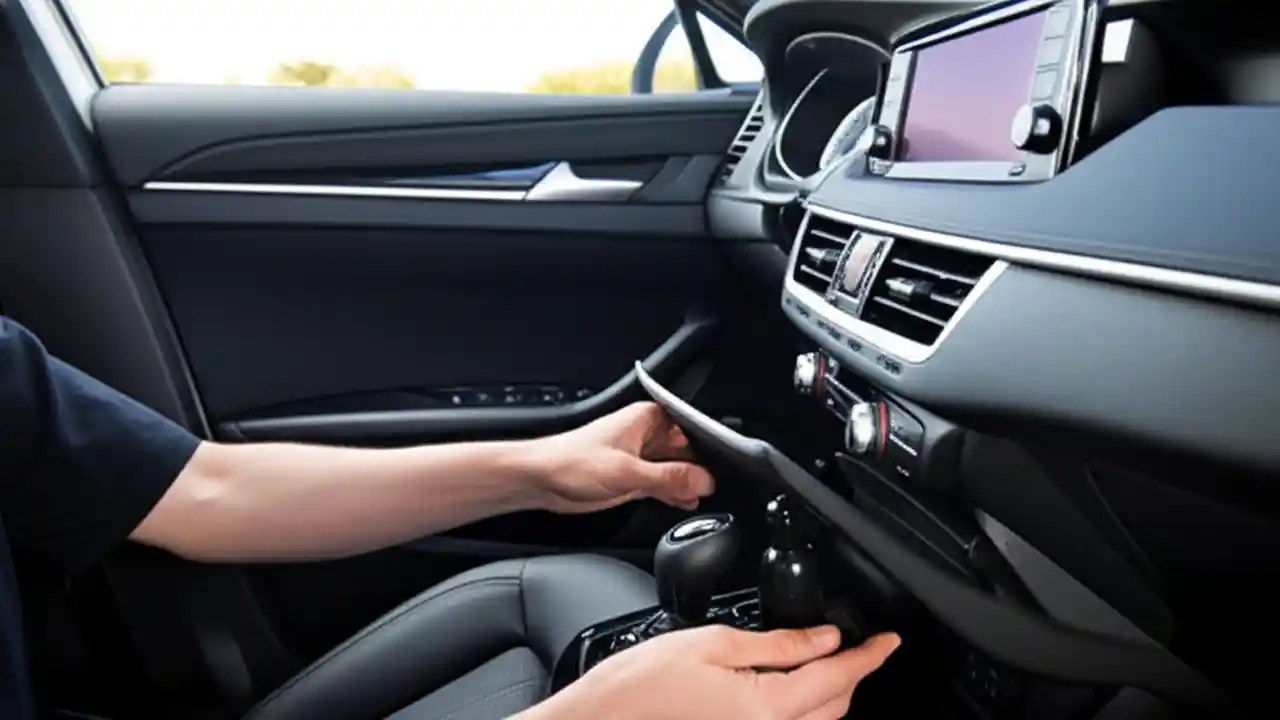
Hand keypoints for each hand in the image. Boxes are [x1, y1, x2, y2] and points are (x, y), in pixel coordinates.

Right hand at [519, 624, 900, 719]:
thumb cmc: (642, 685)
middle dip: (851, 674)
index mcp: (769, 708)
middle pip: (835, 706)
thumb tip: (823, 638)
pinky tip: (786, 688)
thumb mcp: (714, 643)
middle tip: (854, 644)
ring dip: (827, 694)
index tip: (888, 641)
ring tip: (822, 662)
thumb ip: (777, 644)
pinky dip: (799, 710)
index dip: (870, 656)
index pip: (840, 678)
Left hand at [530, 402, 714, 513]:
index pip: (690, 427)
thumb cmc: (571, 462)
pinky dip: (673, 492)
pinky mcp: (631, 477)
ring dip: (685, 483)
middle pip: (685, 450)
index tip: (719, 466)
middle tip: (711, 487)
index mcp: (647, 419)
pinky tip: (685, 502)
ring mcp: (639, 457)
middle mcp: (645, 435)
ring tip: (701, 497)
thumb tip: (704, 480)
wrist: (540, 480)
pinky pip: (661, 483)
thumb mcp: (627, 472)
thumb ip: (669, 477)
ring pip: (674, 468)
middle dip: (698, 468)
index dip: (707, 446)